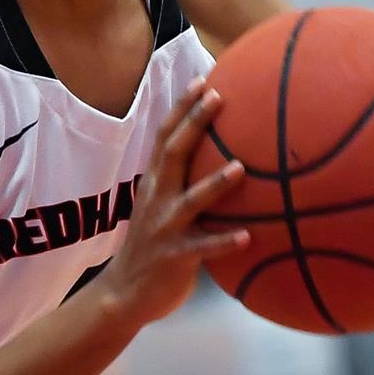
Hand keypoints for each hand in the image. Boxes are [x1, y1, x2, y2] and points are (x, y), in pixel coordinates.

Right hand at [93, 79, 249, 328]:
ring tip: (240, 168)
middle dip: (194, 124)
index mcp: (154, 184)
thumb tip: (224, 161)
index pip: (165, 137)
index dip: (181, 109)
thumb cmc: (155, 247)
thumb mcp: (162, 209)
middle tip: (218, 97)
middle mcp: (156, 199)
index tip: (203, 80)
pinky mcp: (175, 258)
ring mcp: (164, 228)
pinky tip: (248, 237)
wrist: (124, 294)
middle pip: (173, 154)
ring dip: (215, 184)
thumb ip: (184, 184)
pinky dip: (224, 242)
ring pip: (190, 200)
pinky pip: (203, 248)